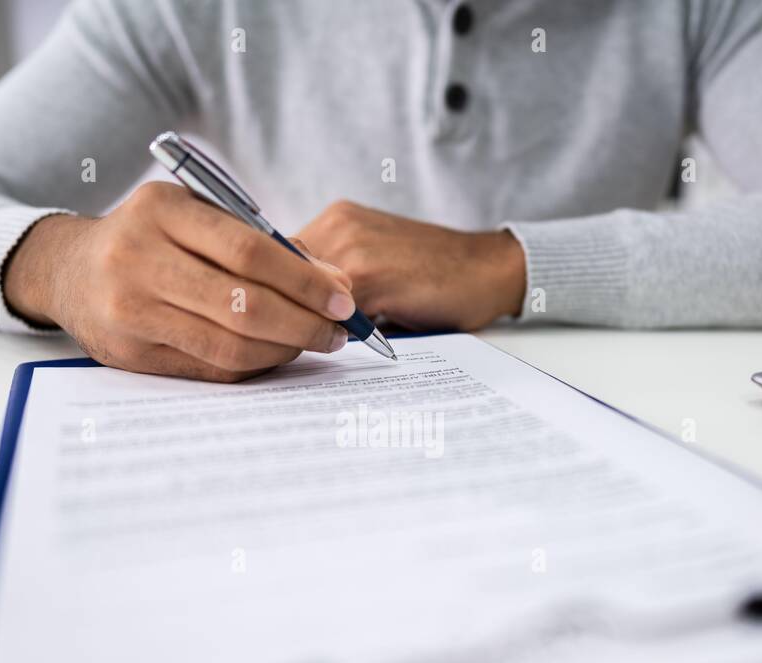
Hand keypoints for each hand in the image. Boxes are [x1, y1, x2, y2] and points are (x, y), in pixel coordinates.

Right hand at [2, 182, 356, 381]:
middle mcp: (139, 258)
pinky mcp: (130, 353)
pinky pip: (209, 367)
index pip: (249, 250)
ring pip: (229, 344)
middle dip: (304, 320)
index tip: (343, 297)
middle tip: (339, 330)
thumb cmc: (149, 238)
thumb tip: (332, 279)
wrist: (67, 270)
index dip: (304, 279)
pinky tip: (277, 354)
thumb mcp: (189, 216)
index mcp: (161, 211)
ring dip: (284, 348)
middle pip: (243, 303)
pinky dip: (254, 364)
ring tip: (314, 341)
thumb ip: (254, 239)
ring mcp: (130, 310)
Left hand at [294, 201, 525, 332]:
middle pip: (278, 280)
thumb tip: (289, 316)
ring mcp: (350, 247)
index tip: (287, 323)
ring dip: (310, 325)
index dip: (278, 298)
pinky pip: (330, 313)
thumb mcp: (374, 264)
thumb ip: (333, 281)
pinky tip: (355, 343)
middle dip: (287, 312)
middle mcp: (336, 226)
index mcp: (334, 221)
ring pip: (300, 298)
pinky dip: (334, 333)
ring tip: (330, 343)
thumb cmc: (434, 275)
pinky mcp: (370, 275)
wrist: (487, 269)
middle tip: (303, 339)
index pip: (275, 264)